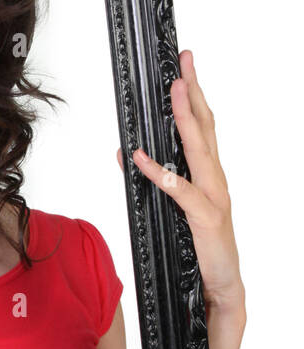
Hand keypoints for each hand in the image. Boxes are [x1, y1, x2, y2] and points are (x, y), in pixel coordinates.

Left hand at [116, 50, 244, 315]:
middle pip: (205, 126)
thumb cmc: (199, 246)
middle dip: (194, 91)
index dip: (195, 94)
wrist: (221, 287)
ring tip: (175, 90)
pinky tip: (139, 157)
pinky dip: (158, 172)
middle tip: (184, 61)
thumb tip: (127, 151)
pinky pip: (179, 190)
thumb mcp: (174, 207)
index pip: (203, 126)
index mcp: (210, 174)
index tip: (184, 66)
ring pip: (198, 149)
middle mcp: (215, 179)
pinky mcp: (205, 218)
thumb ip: (158, 178)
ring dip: (185, 118)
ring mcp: (214, 196)